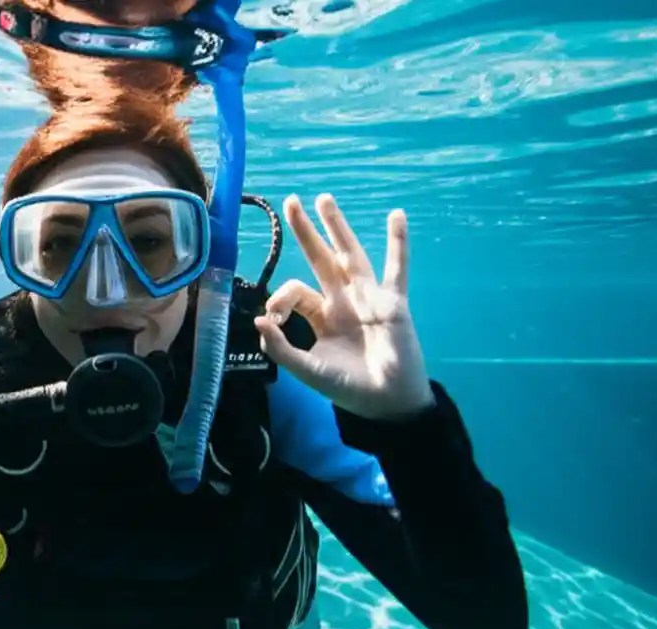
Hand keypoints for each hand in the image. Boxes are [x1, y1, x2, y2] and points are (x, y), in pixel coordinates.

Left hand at [253, 194, 434, 420]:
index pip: (295, 292)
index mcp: (320, 316)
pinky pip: (396, 267)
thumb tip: (259, 321)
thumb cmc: (347, 387)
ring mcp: (368, 298)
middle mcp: (342, 301)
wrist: (386, 401)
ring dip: (338, 226)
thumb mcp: (308, 370)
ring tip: (325, 199)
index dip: (279, 299)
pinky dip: (398, 242)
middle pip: (319, 259)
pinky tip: (397, 216)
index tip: (273, 318)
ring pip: (350, 255)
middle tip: (291, 201)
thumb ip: (282, 349)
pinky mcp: (392, 302)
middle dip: (305, 232)